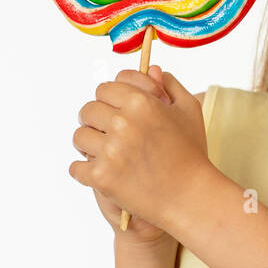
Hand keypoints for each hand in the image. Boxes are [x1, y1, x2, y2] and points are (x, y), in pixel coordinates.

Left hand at [69, 64, 209, 238]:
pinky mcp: (102, 176)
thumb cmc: (192, 154)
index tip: (118, 109)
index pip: (106, 88)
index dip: (112, 98)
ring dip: (90, 144)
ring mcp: (110, 151)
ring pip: (79, 137)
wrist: (191, 197)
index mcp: (141, 102)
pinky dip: (85, 171)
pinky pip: (76, 167)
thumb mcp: (189, 110)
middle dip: (98, 120)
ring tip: (107, 153)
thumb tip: (151, 70)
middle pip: (88, 110)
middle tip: (112, 134)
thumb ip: (169, 85)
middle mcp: (122, 122)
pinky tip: (103, 172)